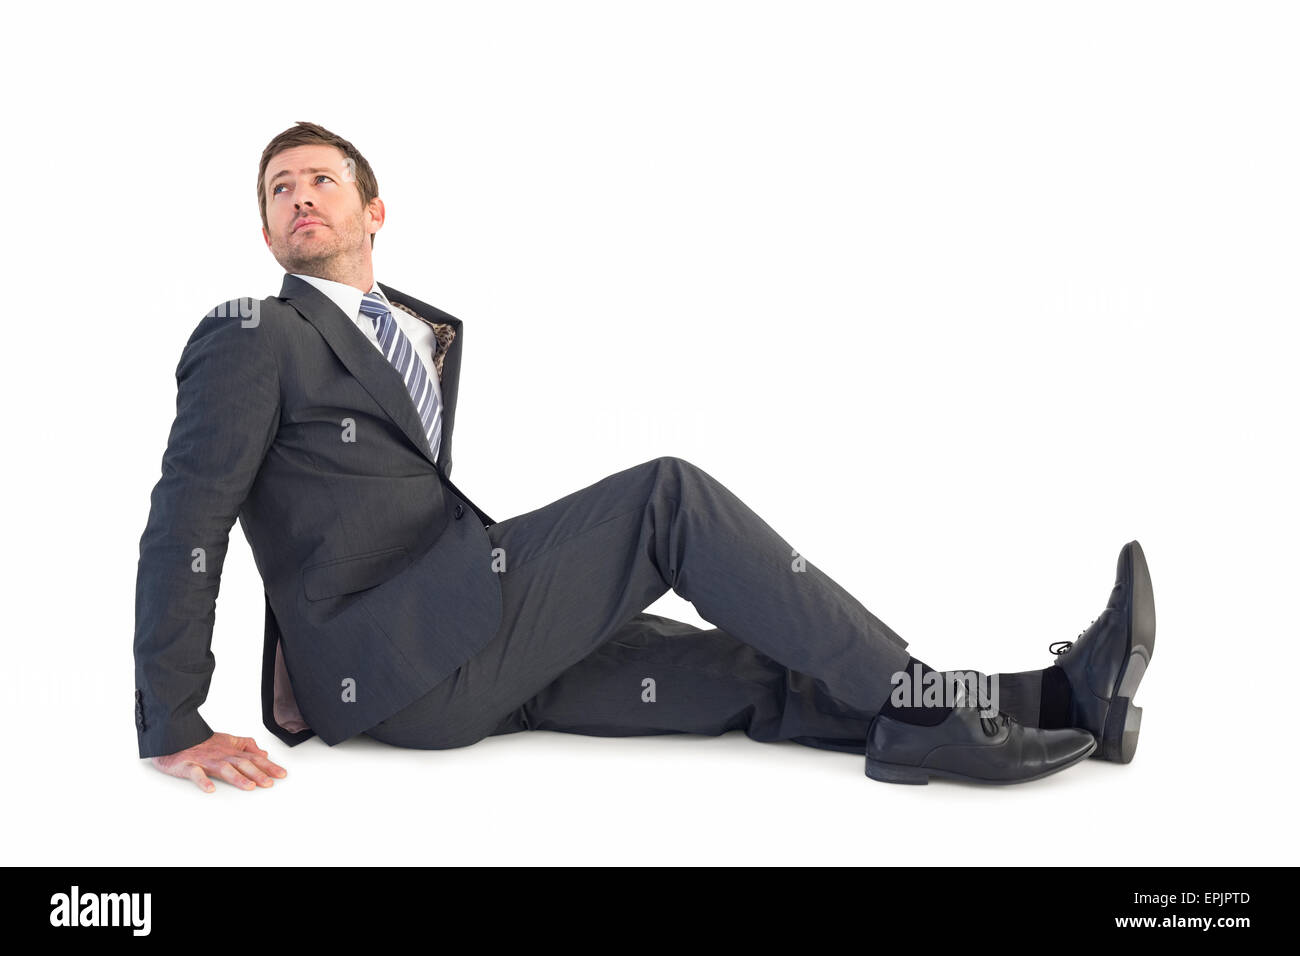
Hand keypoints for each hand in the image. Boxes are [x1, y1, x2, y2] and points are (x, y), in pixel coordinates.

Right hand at [150, 733, 286, 792]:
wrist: (175, 736)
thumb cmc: (202, 741)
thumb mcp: (228, 740)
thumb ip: (246, 746)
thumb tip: (263, 753)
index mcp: (231, 751)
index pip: (253, 759)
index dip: (268, 766)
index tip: (282, 774)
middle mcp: (221, 756)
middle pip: (242, 764)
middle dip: (258, 773)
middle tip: (270, 783)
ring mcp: (205, 760)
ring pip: (224, 769)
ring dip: (237, 778)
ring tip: (249, 786)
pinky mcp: (188, 766)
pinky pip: (196, 774)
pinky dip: (203, 781)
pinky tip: (210, 789)